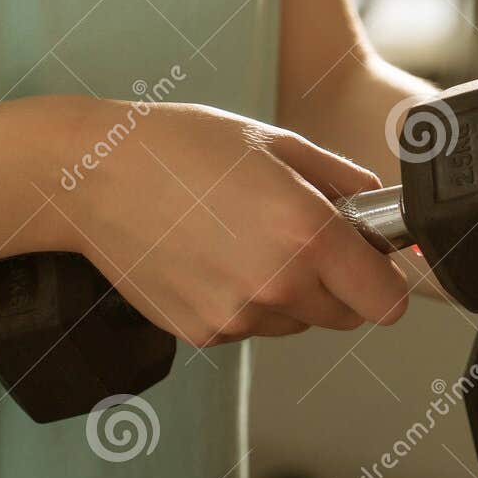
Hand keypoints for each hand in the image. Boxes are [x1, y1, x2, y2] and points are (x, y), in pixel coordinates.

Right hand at [59, 99, 409, 346]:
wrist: (91, 177)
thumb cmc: (178, 147)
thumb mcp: (276, 144)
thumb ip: (344, 182)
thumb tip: (380, 212)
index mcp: (307, 234)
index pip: (387, 301)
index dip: (384, 280)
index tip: (371, 264)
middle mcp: (277, 285)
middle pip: (346, 317)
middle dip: (337, 284)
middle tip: (297, 236)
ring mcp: (237, 316)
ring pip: (296, 322)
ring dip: (287, 292)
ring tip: (240, 239)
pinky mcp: (203, 333)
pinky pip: (249, 326)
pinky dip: (242, 301)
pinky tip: (210, 257)